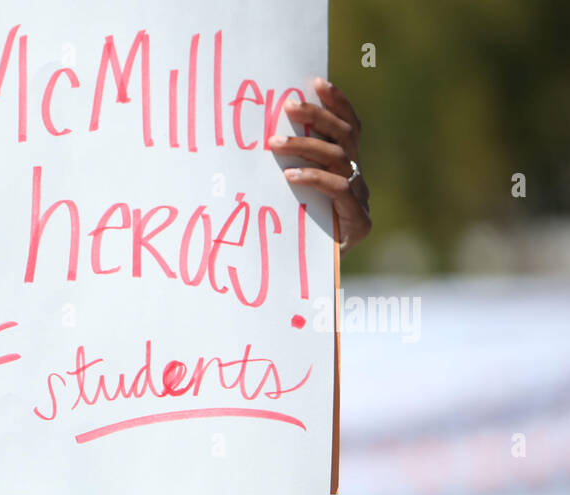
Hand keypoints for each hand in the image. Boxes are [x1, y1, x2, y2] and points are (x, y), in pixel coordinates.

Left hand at [269, 77, 370, 254]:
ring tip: (274, 142)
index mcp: (350, 169)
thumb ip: (293, 171)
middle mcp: (360, 180)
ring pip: (340, 159)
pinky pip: (338, 190)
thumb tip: (264, 140)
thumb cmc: (303, 237)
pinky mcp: (359, 223)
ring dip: (306, 146)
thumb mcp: (296, 199)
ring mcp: (362, 201)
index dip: (337, 103)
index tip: (316, 82)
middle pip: (345, 137)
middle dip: (318, 117)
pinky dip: (313, 179)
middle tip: (288, 105)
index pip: (350, 127)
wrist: (317, 281)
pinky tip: (290, 176)